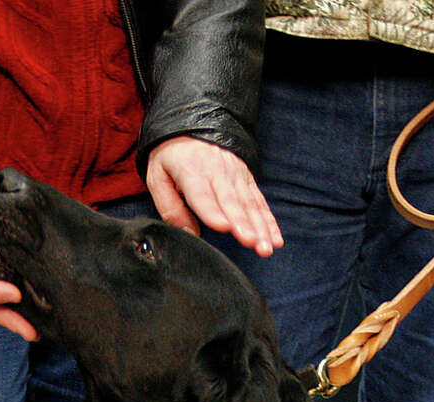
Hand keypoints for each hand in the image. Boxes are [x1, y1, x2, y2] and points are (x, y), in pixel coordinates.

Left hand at [145, 137, 280, 256]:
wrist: (193, 123)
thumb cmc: (172, 156)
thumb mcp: (157, 176)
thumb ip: (170, 207)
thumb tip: (189, 234)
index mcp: (191, 170)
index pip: (202, 195)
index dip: (213, 212)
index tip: (224, 227)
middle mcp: (217, 172)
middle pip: (231, 201)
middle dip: (243, 224)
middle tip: (252, 242)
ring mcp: (235, 174)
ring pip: (250, 204)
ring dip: (260, 227)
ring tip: (266, 247)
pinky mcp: (246, 179)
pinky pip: (260, 202)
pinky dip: (269, 221)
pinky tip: (275, 238)